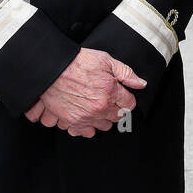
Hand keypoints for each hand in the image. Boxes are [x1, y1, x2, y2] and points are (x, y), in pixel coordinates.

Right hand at [24, 48, 145, 136]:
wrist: (51, 68)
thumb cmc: (76, 62)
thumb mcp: (105, 60)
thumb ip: (126, 73)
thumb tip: (141, 84)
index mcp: (110, 92)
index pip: (129, 104)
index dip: (126, 98)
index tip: (120, 95)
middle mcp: (100, 107)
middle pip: (117, 117)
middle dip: (115, 108)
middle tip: (107, 99)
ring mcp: (86, 116)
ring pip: (104, 126)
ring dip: (102, 118)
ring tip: (95, 107)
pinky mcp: (72, 121)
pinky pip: (85, 132)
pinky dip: (86, 126)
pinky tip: (85, 116)